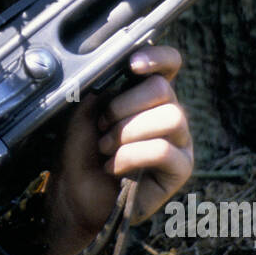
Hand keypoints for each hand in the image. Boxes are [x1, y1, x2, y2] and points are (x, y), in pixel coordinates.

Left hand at [44, 46, 193, 254]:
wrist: (75, 197)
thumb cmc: (80, 155)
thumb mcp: (82, 115)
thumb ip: (100, 90)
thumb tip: (116, 72)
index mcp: (147, 96)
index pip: (170, 64)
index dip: (158, 57)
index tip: (132, 64)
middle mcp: (168, 114)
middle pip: (164, 89)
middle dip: (124, 106)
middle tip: (102, 126)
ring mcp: (179, 141)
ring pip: (171, 117)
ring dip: (129, 132)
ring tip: (107, 148)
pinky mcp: (180, 169)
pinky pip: (164, 150)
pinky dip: (131, 156)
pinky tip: (114, 167)